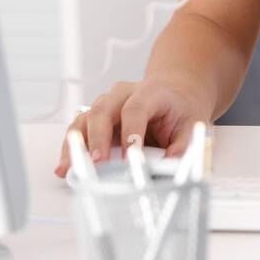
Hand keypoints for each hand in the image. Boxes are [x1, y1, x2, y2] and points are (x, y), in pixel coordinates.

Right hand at [53, 77, 212, 176]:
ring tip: (71, 168)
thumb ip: (184, 145)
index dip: (131, 133)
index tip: (131, 157)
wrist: (174, 91)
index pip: (135, 109)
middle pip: (103, 110)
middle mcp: (122, 94)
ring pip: (85, 119)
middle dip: (98, 138)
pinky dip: (71, 148)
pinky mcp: (97, 117)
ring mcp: (106, 104)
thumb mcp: (193, 123)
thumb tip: (172, 166)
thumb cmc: (181, 107)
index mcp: (149, 92)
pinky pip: (79, 130)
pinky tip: (66, 166)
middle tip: (97, 163)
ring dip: (76, 144)